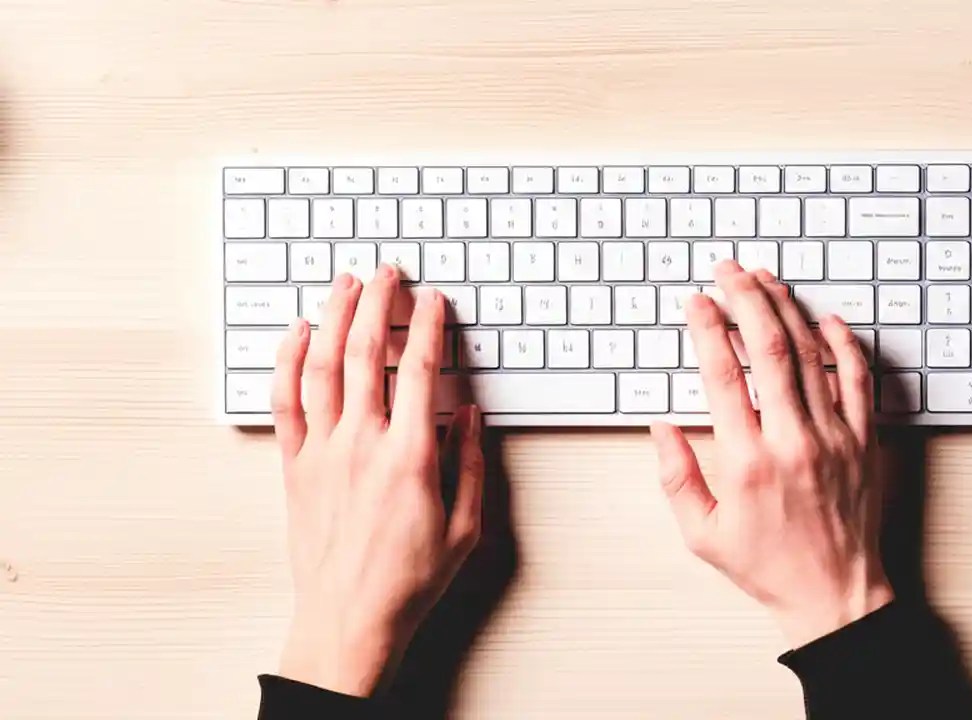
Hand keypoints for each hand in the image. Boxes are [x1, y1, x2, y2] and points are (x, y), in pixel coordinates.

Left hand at [269, 266, 483, 695]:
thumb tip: (466, 414)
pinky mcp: (295, 467)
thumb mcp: (465, 527)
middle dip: (378, 303)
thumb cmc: (408, 580)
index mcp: (409, 456)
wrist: (350, 620)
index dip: (429, 327)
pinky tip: (296, 335)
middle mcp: (362, 444)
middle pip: (366, 353)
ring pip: (322, 366)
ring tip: (344, 284)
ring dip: (332, 317)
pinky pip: (286, 402)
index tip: (434, 301)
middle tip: (387, 273)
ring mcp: (322, 452)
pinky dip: (288, 362)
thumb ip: (470, 464)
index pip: (420, 371)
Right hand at [650, 261, 892, 647]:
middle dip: (746, 299)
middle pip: (769, 349)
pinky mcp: (864, 440)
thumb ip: (676, 477)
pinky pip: (859, 379)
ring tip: (767, 280)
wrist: (835, 595)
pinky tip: (827, 319)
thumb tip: (661, 427)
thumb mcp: (701, 534)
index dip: (707, 329)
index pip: (723, 375)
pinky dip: (844, 343)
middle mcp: (792, 441)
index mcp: (747, 462)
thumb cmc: (767, 566)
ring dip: (787, 309)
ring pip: (812, 354)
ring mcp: (834, 437)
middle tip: (729, 271)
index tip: (696, 302)